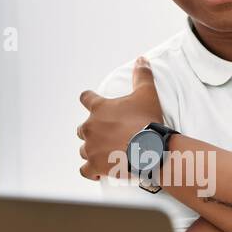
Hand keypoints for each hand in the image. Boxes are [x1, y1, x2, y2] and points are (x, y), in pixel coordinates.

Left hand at [77, 57, 164, 179]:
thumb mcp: (147, 94)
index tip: (91, 102)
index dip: (88, 99)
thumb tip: (142, 60)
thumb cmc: (147, 120)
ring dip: (92, 150)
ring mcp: (91, 147)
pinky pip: (85, 170)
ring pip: (84, 149)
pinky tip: (98, 171)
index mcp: (99, 108)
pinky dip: (90, 171)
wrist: (149, 149)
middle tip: (107, 134)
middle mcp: (90, 127)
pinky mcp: (95, 165)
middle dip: (92, 131)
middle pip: (82, 128)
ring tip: (106, 153)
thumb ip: (142, 75)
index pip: (85, 98)